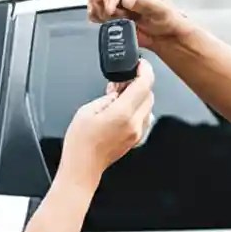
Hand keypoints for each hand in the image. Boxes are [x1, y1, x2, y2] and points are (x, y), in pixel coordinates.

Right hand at [63, 59, 155, 175]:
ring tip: (118, 97)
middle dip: (139, 84)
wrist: (83, 167)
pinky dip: (136, 108)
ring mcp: (137, 133)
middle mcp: (134, 124)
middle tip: (122, 81)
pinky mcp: (135, 139)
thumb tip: (117, 91)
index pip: (144, 85)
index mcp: (123, 114)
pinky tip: (121, 110)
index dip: (145, 70)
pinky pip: (144, 118)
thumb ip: (107, 97)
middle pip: (149, 95)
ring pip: (148, 106)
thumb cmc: (81, 143)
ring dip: (138, 97)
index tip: (141, 64)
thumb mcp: (87, 110)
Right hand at [88, 0, 187, 49]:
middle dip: (106, 4)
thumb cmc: (166, 19)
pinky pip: (93, 8)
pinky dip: (98, 17)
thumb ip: (144, 4)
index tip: (112, 8)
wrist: (163, 35)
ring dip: (103, 12)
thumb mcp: (161, 11)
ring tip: (119, 20)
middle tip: (115, 17)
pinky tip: (111, 22)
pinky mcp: (106, 5)